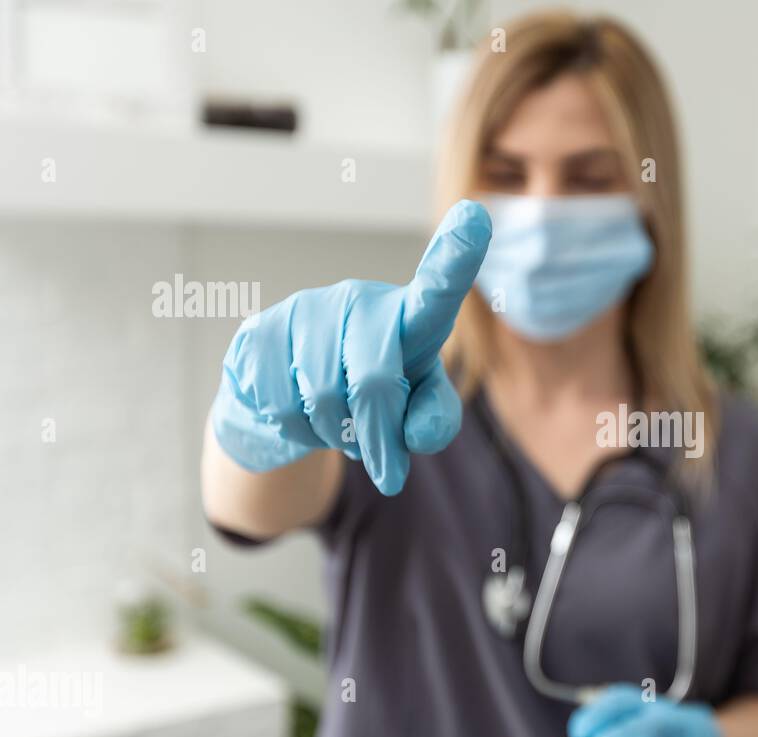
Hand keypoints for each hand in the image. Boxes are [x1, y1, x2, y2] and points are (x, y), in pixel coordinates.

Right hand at [209, 200, 491, 494]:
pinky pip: (280, 404)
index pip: (434, 290)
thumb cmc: (373, 402)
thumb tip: (419, 434)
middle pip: (374, 380)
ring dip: (336, 435)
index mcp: (409, 318)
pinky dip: (296, 431)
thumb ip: (434, 420)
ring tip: (340, 427)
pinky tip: (301, 416)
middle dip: (380, 437)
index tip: (474, 217)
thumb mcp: (416, 415)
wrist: (293, 410)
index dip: (454, 258)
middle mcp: (359, 301)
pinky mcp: (257, 333)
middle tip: (387, 471)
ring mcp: (305, 311)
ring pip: (323, 398)